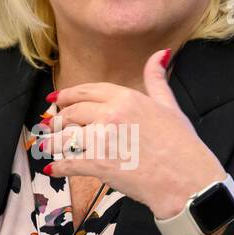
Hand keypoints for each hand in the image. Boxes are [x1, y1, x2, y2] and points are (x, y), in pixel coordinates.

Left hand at [38, 48, 224, 218]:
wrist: (186, 180)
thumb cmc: (181, 145)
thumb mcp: (169, 106)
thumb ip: (156, 79)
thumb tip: (160, 54)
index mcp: (127, 98)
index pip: (88, 92)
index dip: (68, 95)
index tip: (56, 100)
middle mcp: (111, 115)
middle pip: (72, 113)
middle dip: (59, 120)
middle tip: (52, 126)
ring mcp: (102, 140)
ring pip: (65, 138)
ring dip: (52, 143)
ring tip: (47, 146)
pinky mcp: (98, 165)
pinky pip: (69, 164)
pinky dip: (58, 167)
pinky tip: (53, 168)